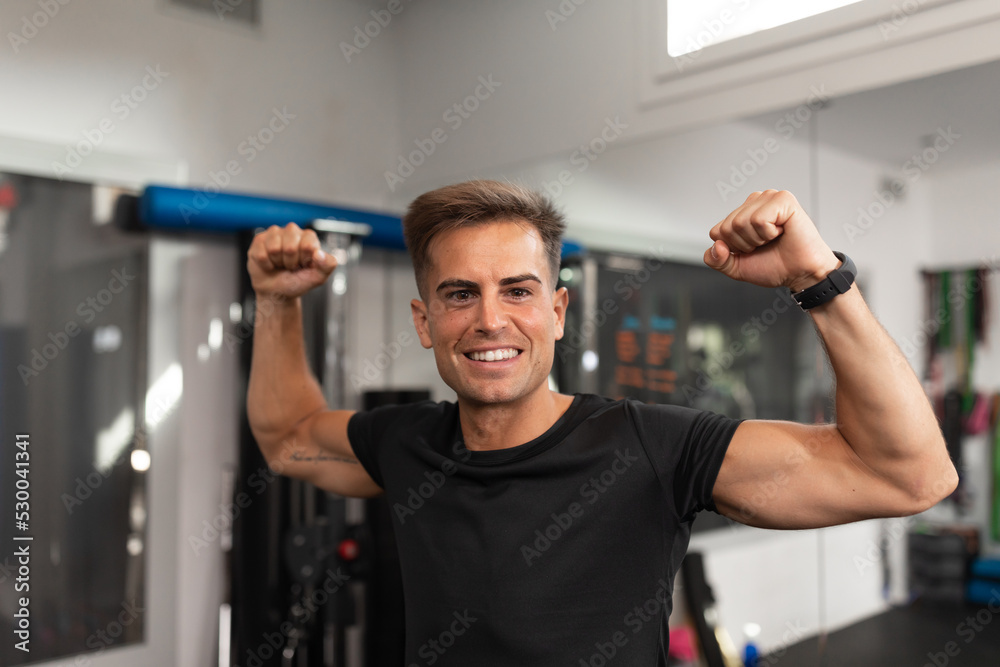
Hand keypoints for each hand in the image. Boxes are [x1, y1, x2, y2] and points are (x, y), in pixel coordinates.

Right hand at [247, 223, 337, 297]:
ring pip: (274, 249)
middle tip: (290, 266)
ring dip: (277, 262)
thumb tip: (319, 253)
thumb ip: (327, 265)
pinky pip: (261, 254)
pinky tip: (269, 264)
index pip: (307, 246)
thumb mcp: (317, 277)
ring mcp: (275, 233)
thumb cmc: (297, 281)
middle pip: (290, 247)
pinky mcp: (259, 239)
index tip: (303, 264)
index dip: (304, 260)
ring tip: (280, 264)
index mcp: (309, 237)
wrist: (277, 291)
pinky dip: (266, 264)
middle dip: (290, 263)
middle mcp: (292, 231)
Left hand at [703, 190, 840, 292]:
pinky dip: (768, 233)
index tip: (753, 250)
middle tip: (765, 244)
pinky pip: (758, 220)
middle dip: (745, 244)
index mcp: (742, 213)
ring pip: (741, 222)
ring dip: (758, 239)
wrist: (801, 273)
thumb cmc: (775, 265)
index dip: (733, 249)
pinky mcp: (783, 199)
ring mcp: (769, 197)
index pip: (716, 232)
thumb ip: (716, 260)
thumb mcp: (736, 267)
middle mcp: (754, 201)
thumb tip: (716, 246)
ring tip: (774, 238)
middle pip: (727, 227)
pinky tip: (781, 231)